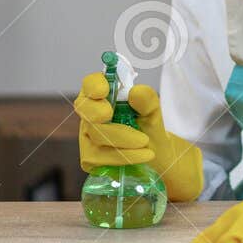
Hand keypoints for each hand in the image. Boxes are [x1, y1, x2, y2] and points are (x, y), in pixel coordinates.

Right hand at [72, 73, 202, 201]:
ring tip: (145, 142)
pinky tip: (142, 155)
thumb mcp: (153, 112)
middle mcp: (90, 113)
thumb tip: (135, 92)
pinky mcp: (89, 158)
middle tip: (113, 114)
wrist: (156, 154)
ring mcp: (87, 136)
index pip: (90, 83)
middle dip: (101, 113)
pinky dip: (125, 156)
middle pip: (86, 109)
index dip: (93, 85)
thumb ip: (147, 100)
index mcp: (103, 94)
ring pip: (97, 135)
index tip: (105, 91)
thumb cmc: (149, 126)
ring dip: (125, 140)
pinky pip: (101, 157)